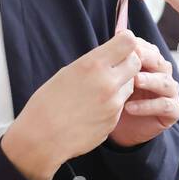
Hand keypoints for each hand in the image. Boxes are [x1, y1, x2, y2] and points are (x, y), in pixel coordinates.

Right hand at [2, 30, 145, 179]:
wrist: (42, 137)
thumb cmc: (47, 103)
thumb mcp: (67, 73)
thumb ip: (93, 63)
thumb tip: (110, 56)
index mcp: (93, 65)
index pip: (128, 42)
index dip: (126, 42)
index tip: (119, 45)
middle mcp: (107, 82)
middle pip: (136, 62)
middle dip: (128, 61)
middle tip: (115, 66)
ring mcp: (113, 103)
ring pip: (131, 84)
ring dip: (122, 83)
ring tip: (99, 90)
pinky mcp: (114, 121)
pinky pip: (121, 104)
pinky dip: (113, 103)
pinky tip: (94, 108)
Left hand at [109, 37, 178, 147]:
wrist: (120, 130)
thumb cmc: (116, 99)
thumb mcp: (114, 78)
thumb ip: (118, 60)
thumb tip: (117, 34)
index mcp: (151, 63)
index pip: (149, 49)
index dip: (138, 47)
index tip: (122, 47)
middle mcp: (163, 75)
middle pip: (160, 62)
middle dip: (146, 60)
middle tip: (131, 59)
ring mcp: (170, 93)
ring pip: (166, 82)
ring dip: (150, 81)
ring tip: (133, 82)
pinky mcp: (174, 111)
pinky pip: (165, 105)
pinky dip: (148, 106)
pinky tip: (129, 108)